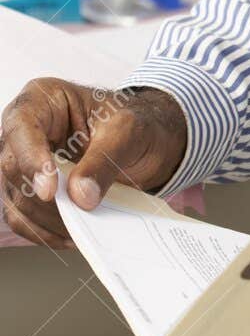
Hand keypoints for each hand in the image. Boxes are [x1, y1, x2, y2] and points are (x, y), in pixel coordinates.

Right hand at [0, 79, 187, 247]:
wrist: (149, 143)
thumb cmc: (136, 125)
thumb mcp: (129, 132)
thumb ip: (103, 160)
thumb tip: (79, 195)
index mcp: (44, 99)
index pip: (22, 127)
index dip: (32, 158)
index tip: (49, 189)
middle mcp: (26, 129)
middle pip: (13, 166)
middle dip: (43, 198)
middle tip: (77, 214)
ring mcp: (25, 161)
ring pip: (15, 196)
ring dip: (45, 219)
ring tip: (79, 230)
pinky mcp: (31, 189)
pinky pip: (23, 216)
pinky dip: (44, 231)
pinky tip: (71, 236)